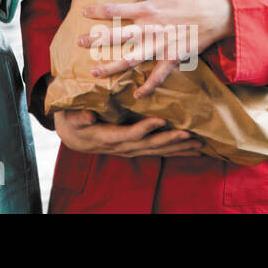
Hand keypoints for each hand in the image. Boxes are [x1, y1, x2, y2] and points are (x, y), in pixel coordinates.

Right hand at [52, 109, 201, 157]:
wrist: (74, 136)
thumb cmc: (72, 121)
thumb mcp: (70, 116)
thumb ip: (78, 117)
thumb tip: (88, 117)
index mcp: (108, 137)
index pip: (129, 134)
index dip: (145, 128)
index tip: (160, 120)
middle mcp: (123, 146)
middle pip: (149, 145)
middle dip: (170, 141)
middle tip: (188, 135)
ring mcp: (131, 149)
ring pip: (157, 150)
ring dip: (178, 148)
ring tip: (197, 143)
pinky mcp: (136, 147)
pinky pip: (158, 151)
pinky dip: (176, 150)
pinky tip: (191, 148)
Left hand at [77, 0, 233, 95]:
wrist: (223, 11)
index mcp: (148, 9)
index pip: (115, 11)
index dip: (97, 11)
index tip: (83, 12)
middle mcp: (151, 29)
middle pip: (117, 37)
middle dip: (96, 41)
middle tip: (79, 43)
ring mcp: (162, 45)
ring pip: (132, 59)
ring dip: (112, 67)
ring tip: (94, 72)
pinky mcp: (175, 57)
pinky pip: (159, 75)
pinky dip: (149, 86)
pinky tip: (137, 95)